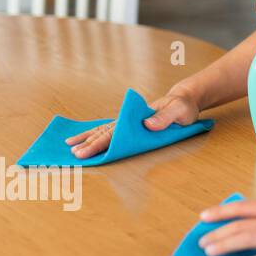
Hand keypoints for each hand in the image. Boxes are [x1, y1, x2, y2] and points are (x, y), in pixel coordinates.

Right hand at [65, 86, 200, 157]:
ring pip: (105, 131)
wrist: (185, 100)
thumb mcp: (179, 110)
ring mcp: (130, 123)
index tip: (84, 151)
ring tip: (70, 145)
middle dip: (89, 144)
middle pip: (106, 133)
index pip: (115, 133)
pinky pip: (113, 132)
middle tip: (73, 154)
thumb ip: (165, 117)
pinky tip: (88, 139)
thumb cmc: (182, 106)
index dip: (99, 143)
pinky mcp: (134, 126)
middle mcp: (130, 120)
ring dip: (89, 138)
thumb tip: (147, 125)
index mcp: (137, 118)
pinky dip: (99, 136)